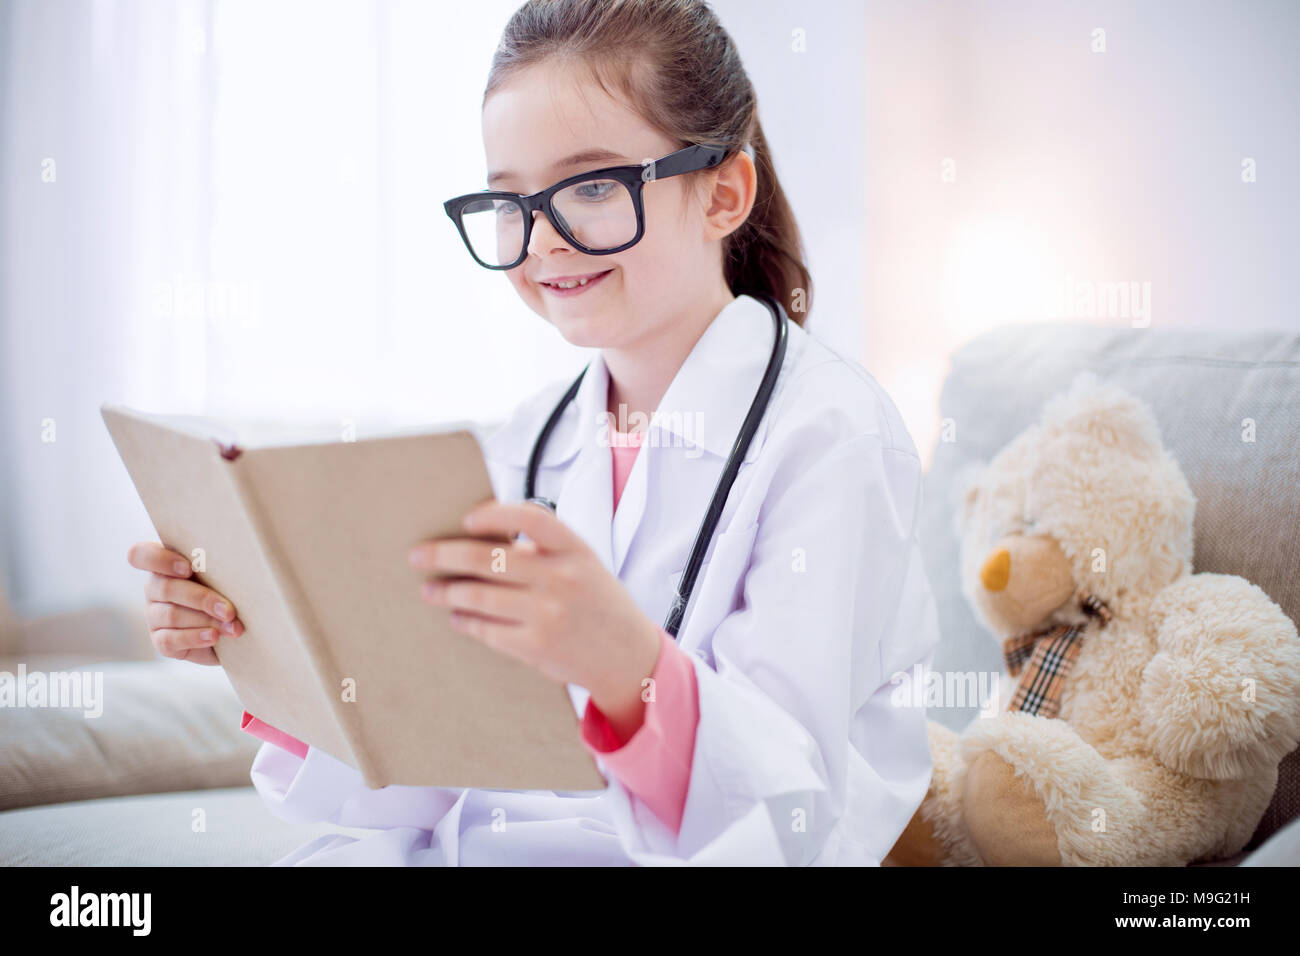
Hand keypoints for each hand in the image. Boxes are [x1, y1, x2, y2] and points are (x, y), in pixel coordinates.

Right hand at [127, 541, 243, 664]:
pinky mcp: (161, 640)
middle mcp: (154, 588)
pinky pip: (170, 640)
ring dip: (206, 620)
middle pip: (165, 588)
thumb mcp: (225, 576)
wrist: (236, 629)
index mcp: (165, 565)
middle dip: (201, 598)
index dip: (160, 560)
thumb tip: (237, 563)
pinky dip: (195, 637)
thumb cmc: (230, 592)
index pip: (141, 555)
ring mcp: (154, 615)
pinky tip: (214, 636)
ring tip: (232, 627)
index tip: (188, 568)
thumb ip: (220, 567)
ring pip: (171, 615)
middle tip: (229, 610)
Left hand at [409, 502, 661, 740]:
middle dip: (444, 554)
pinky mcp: (536, 646)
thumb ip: (544, 549)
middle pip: (488, 558)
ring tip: (430, 590)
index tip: (466, 519)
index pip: (531, 518)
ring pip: (478, 596)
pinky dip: (464, 620)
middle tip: (418, 555)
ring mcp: (548, 614)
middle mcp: (562, 578)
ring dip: (446, 591)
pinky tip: (456, 615)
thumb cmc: (598, 602)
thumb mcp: (584, 563)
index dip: (495, 514)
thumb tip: (482, 538)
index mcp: (576, 549)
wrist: (628, 656)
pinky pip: (486, 629)